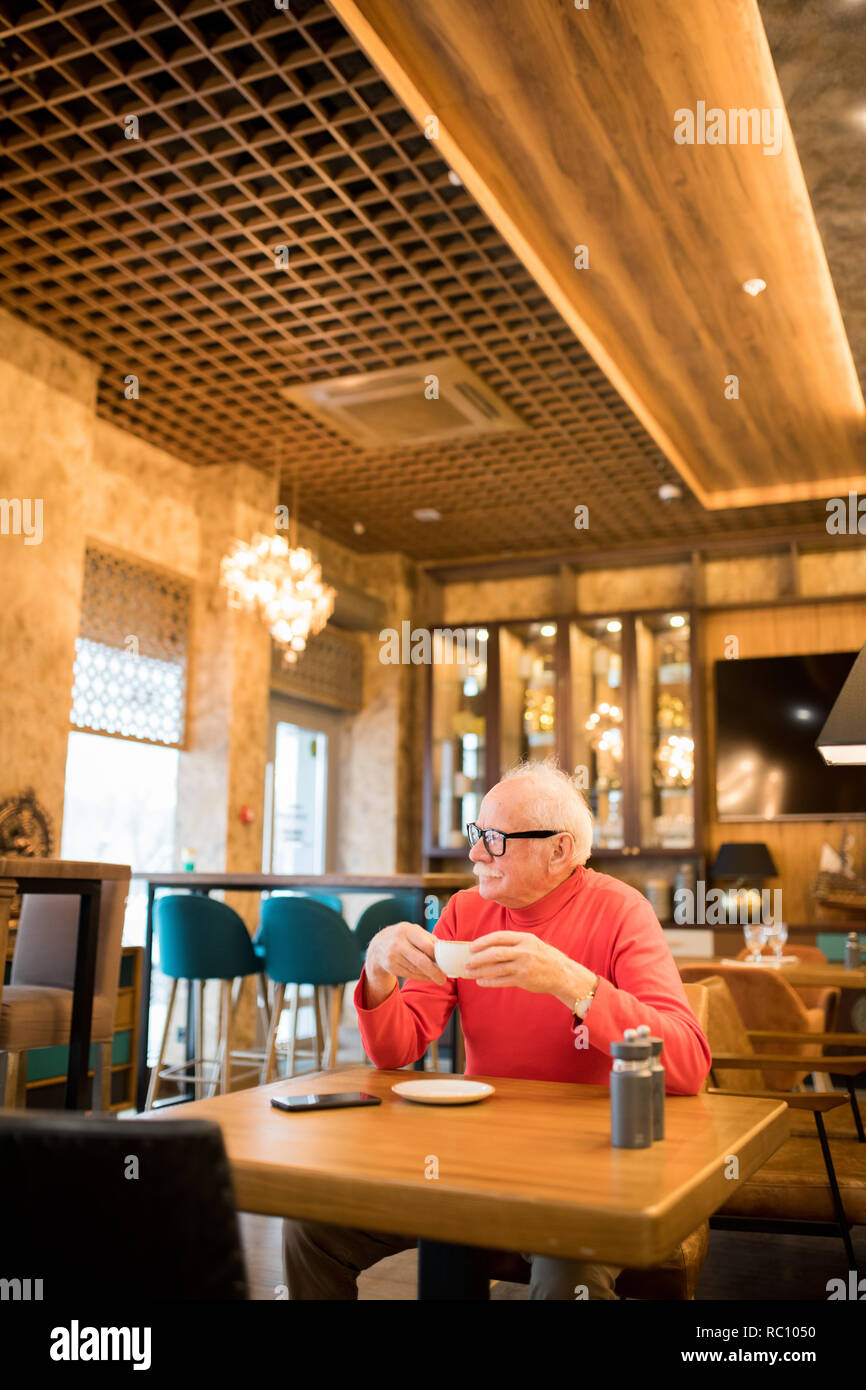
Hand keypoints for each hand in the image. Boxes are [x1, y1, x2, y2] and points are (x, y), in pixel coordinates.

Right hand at [365, 921, 447, 991]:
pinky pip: (410, 974)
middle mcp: (398, 942)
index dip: (438, 956)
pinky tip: (426, 976)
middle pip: (421, 961)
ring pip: (416, 970)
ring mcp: (392, 956)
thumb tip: (446, 950)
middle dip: (435, 971)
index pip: (426, 945)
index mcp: (407, 930)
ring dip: (428, 975)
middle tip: (443, 978)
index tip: (446, 962)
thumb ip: (429, 939)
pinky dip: (420, 977)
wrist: (378, 945)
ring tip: (437, 976)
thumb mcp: (413, 931)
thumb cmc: (402, 937)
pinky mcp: (390, 967)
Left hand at [464, 931, 595, 1004]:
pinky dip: (489, 981)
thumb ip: (513, 944)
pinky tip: (481, 982)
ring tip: (469, 973)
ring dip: (480, 971)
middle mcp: (524, 951)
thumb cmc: (544, 957)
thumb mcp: (532, 944)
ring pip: (496, 968)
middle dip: (478, 958)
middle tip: (467, 962)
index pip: (499, 937)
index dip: (483, 942)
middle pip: (495, 953)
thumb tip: (487, 948)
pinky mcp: (524, 980)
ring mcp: (524, 966)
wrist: (563, 974)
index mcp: (525, 939)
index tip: (472, 947)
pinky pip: (502, 981)